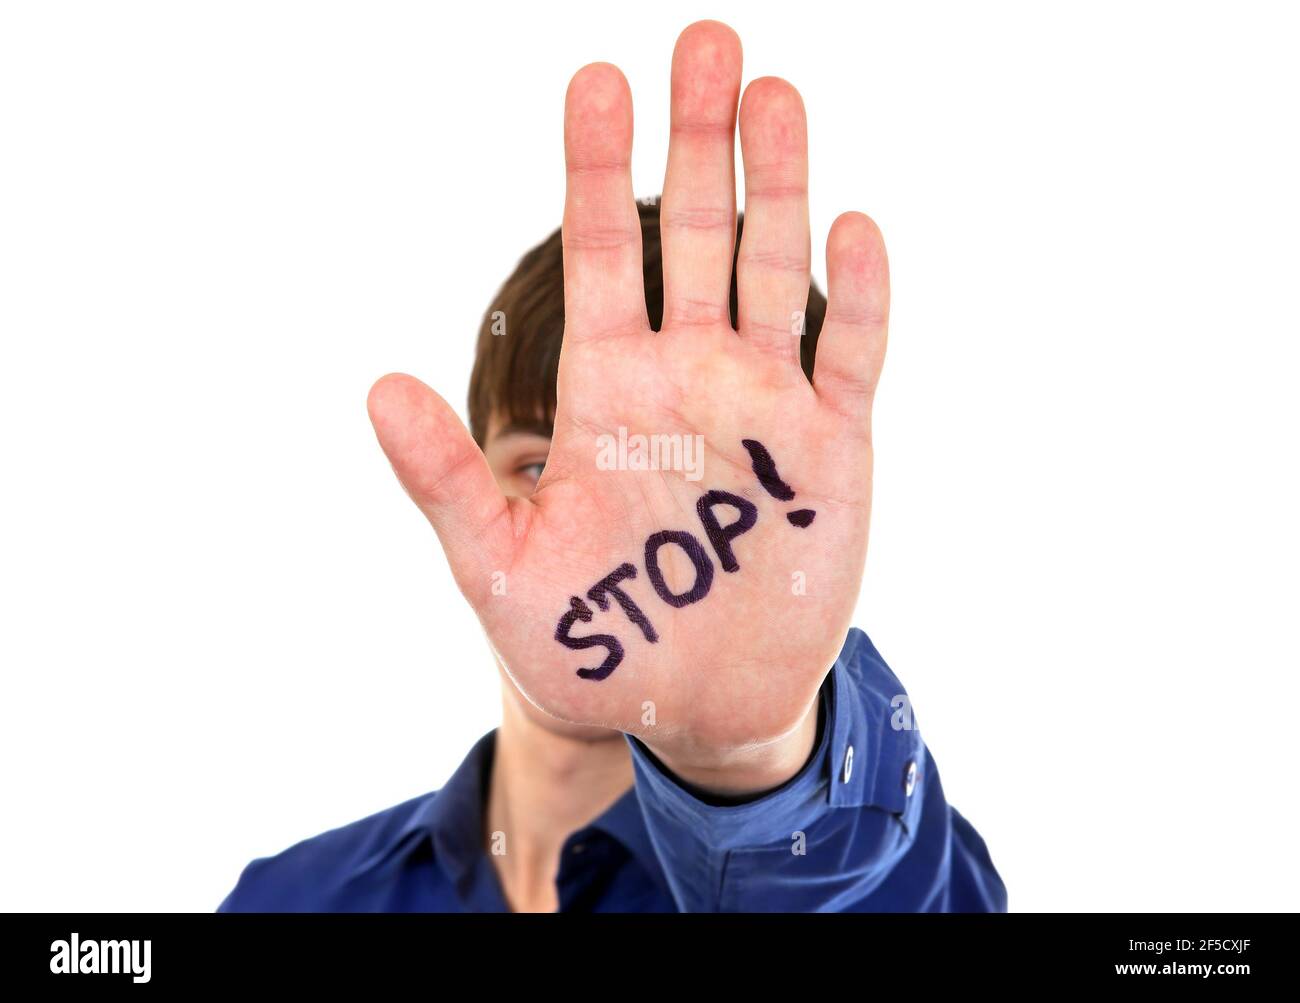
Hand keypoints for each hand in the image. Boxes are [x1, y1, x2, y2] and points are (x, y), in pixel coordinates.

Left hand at [367, 21, 888, 795]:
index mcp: (607, 390)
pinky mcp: (831, 450)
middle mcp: (688, 378)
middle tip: (706, 41)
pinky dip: (857, 297)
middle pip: (699, 238)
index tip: (597, 79)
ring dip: (779, 187)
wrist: (688, 708)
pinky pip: (850, 356)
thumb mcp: (499, 566)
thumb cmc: (588, 643)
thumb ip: (448, 479)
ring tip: (775, 94)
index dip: (597, 170)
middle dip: (699, 144)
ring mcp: (765, 407)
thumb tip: (378, 387)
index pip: (600, 256)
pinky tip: (852, 225)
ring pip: (777, 273)